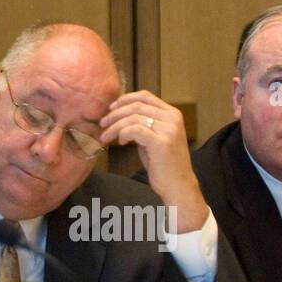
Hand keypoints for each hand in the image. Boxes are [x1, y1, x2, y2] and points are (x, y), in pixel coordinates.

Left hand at [99, 92, 207, 231]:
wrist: (178, 186)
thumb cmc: (164, 164)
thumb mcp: (154, 137)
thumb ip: (143, 124)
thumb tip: (120, 114)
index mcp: (172, 114)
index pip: (145, 96)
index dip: (125, 99)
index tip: (111, 108)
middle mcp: (173, 118)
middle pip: (136, 106)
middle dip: (115, 113)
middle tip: (103, 123)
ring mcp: (169, 130)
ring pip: (133, 118)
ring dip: (115, 126)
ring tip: (106, 136)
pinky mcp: (162, 142)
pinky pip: (135, 130)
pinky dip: (123, 133)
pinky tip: (121, 142)